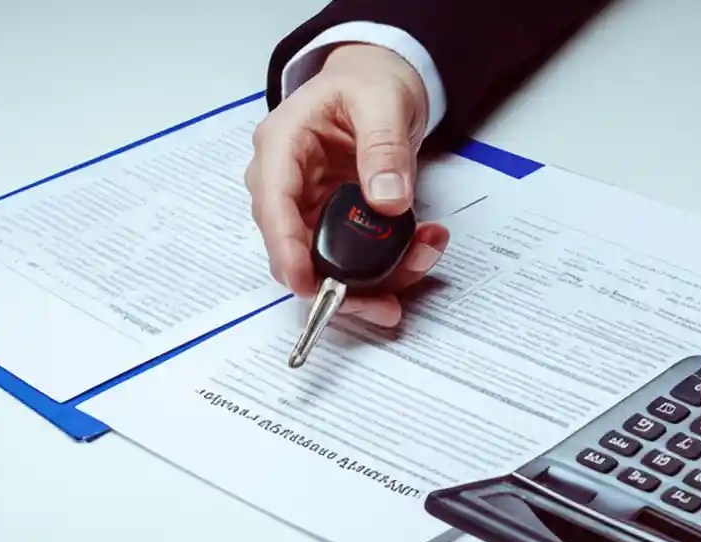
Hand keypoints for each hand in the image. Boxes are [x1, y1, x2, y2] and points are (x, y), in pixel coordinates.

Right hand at [245, 43, 448, 326]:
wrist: (378, 81)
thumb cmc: (367, 83)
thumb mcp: (382, 102)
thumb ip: (384, 147)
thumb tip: (387, 199)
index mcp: (282, 146)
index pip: (273, 207)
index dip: (286, 252)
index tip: (308, 285)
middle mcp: (288, 185)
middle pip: (298, 251)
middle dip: (346, 283)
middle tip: (390, 300)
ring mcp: (311, 208)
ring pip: (331, 264)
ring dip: (379, 276)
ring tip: (427, 252)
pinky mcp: (337, 222)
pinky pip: (358, 257)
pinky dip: (392, 261)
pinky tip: (425, 243)